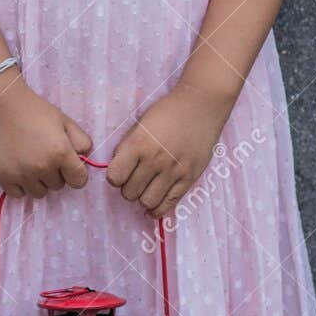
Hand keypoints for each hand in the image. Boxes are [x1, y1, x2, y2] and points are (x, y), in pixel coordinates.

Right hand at [0, 73, 92, 198]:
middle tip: (44, 155)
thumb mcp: (64, 121)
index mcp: (61, 152)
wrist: (1, 106)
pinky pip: (19, 194)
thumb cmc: (35, 111)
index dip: (75, 173)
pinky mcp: (4, 178)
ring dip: (38, 181)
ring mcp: (22, 174)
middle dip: (55, 174)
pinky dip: (20, 185)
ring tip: (31, 162)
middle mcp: (42, 167)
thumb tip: (84, 158)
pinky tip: (18, 169)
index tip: (68, 165)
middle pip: (58, 186)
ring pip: (39, 193)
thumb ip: (81, 141)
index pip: (79, 181)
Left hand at [104, 83, 230, 219]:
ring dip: (143, 198)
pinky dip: (158, 209)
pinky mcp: (189, 178)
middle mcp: (154, 160)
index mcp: (138, 144)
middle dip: (128, 188)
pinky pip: (169, 204)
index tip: (120, 172)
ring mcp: (173, 171)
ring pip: (147, 202)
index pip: (114, 177)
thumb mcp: (140, 124)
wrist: (201, 105)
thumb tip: (117, 170)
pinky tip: (154, 205)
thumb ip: (128, 147)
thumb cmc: (168, 111)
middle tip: (135, 179)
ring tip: (146, 188)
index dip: (115, 177)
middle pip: (129, 193)